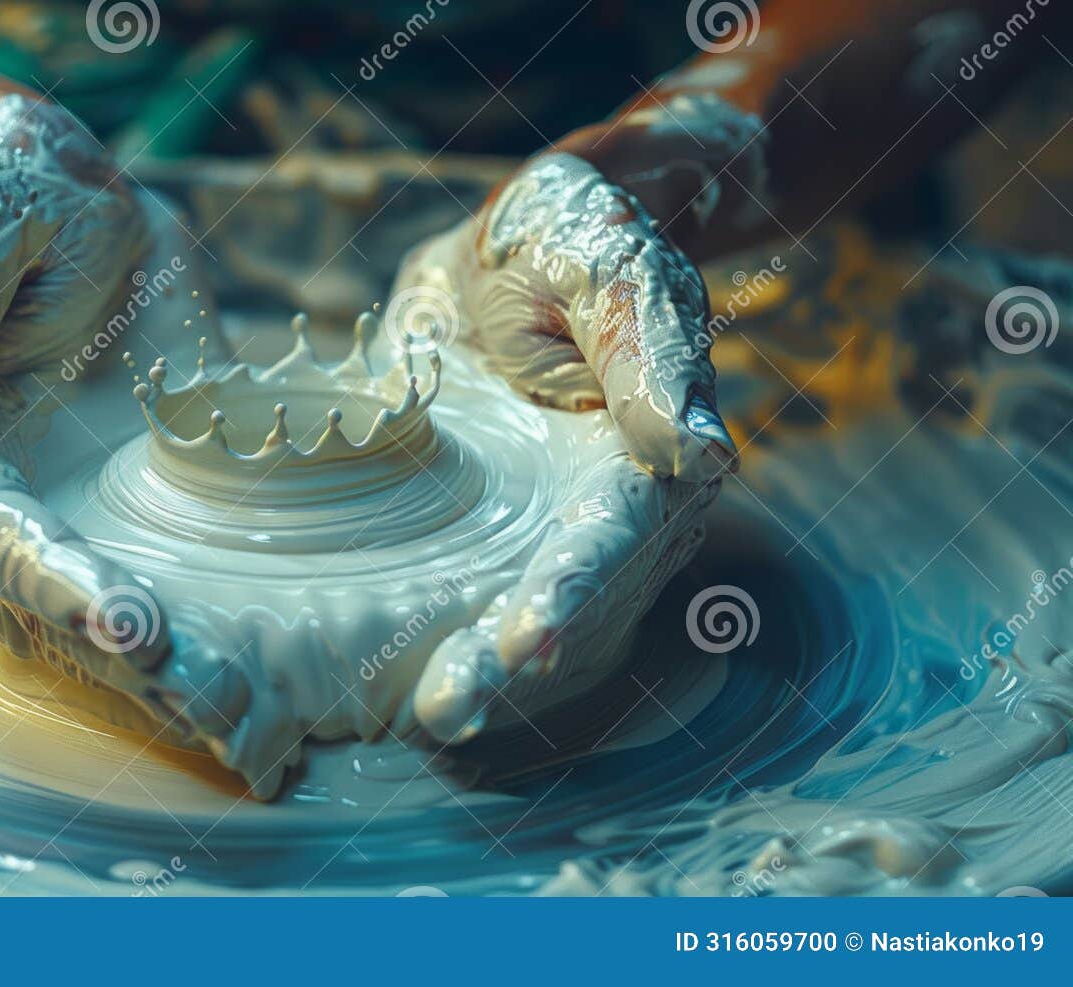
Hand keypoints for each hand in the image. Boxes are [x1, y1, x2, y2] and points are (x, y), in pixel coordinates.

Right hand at [0, 93, 178, 676]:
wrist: (62, 194)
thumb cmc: (9, 186)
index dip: (56, 582)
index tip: (131, 628)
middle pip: (33, 601)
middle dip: (117, 661)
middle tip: (210, 702)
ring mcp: (33, 512)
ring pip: (78, 617)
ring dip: (151, 676)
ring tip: (236, 715)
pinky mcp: (92, 510)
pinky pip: (130, 582)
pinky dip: (177, 640)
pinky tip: (242, 686)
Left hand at [392, 150, 736, 744]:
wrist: (514, 242)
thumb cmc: (579, 241)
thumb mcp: (611, 268)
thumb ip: (650, 354)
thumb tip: (698, 452)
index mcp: (641, 459)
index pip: (609, 541)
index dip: (570, 595)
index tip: (525, 645)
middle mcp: (597, 513)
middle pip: (562, 605)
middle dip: (504, 663)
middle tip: (445, 711)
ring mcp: (535, 529)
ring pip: (506, 611)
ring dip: (469, 669)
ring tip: (421, 716)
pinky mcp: (478, 531)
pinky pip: (454, 589)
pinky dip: (426, 632)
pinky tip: (381, 679)